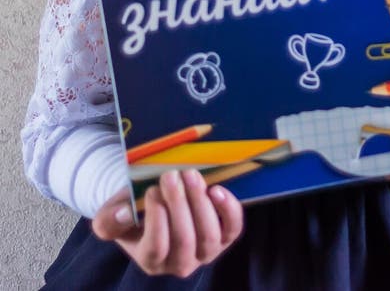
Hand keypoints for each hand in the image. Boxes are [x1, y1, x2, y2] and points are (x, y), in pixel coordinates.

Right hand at [92, 170, 243, 277]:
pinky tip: (216, 189)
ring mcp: (204, 252)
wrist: (156, 205)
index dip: (156, 219)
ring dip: (200, 201)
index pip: (157, 247)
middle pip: (184, 240)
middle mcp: (179, 263)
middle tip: (171, 174)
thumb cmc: (132, 211)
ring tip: (190, 175)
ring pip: (208, 236)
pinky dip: (228, 209)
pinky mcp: (224, 237)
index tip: (152, 191)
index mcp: (151, 260)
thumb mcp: (111, 215)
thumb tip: (125, 212)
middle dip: (179, 203)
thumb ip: (109, 219)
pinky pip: (232, 228)